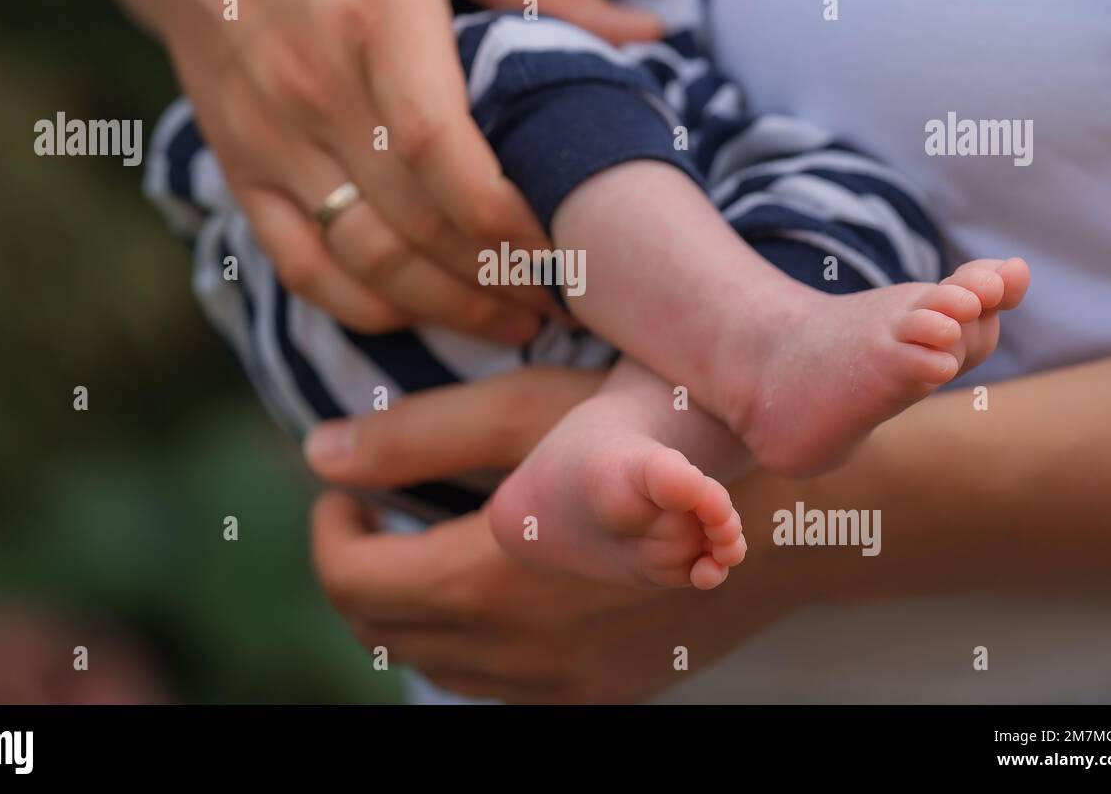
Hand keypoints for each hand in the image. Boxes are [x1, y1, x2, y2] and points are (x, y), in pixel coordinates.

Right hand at [130, 0, 661, 340]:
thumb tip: (650, 33)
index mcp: (378, 12)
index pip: (439, 146)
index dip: (504, 216)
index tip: (563, 248)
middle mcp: (316, 84)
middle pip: (414, 219)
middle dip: (495, 278)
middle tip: (559, 301)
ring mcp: (270, 134)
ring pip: (363, 255)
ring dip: (443, 307)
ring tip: (508, 322)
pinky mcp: (239, 166)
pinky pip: (299, 262)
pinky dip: (360, 305)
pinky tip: (416, 317)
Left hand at [306, 368, 801, 702]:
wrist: (792, 509)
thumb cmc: (661, 437)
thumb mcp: (533, 413)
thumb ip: (417, 437)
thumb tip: (318, 454)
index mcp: (490, 576)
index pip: (355, 583)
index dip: (330, 536)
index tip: (341, 497)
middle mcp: (519, 653)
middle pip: (387, 635)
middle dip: (361, 571)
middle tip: (379, 513)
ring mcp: (563, 687)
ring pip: (439, 668)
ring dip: (412, 612)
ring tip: (432, 544)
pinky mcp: (601, 698)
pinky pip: (499, 689)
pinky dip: (470, 645)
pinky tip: (497, 588)